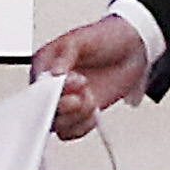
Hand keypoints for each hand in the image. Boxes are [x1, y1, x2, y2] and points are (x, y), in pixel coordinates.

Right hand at [31, 17, 152, 140]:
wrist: (132, 50)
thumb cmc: (106, 38)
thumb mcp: (82, 39)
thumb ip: (65, 55)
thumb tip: (53, 72)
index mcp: (45, 64)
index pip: (36, 85)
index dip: (48, 92)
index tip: (61, 91)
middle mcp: (53, 85)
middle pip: (44, 109)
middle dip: (64, 107)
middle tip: (80, 97)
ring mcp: (67, 100)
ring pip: (58, 124)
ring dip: (76, 117)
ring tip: (91, 100)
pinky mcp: (81, 112)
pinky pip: (72, 131)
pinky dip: (83, 126)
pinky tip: (93, 113)